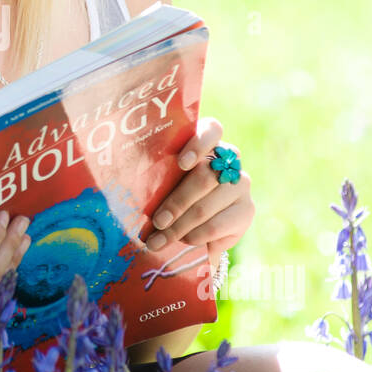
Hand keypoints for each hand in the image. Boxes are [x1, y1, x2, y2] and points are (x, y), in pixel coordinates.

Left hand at [143, 117, 253, 258]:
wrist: (200, 224)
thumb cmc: (172, 192)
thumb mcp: (164, 179)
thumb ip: (158, 176)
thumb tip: (124, 189)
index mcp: (208, 142)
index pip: (212, 130)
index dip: (198, 144)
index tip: (181, 163)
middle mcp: (229, 160)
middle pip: (204, 178)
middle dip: (176, 203)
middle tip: (157, 222)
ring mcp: (241, 185)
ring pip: (206, 207)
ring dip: (179, 227)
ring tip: (158, 240)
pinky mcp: (247, 211)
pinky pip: (216, 226)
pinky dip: (194, 236)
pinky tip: (182, 241)